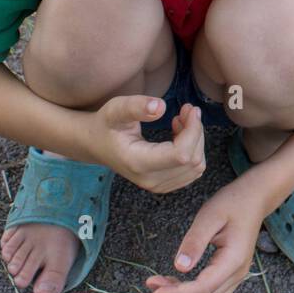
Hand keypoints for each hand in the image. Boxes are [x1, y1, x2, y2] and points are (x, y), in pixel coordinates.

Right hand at [86, 95, 204, 193]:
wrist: (96, 144)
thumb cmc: (106, 124)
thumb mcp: (116, 109)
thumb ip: (137, 107)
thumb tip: (161, 106)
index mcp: (138, 162)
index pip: (182, 155)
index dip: (193, 131)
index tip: (190, 109)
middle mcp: (149, 180)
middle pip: (193, 160)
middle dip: (196, 132)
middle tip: (186, 109)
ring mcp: (157, 186)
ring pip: (196, 166)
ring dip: (196, 140)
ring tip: (180, 120)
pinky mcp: (164, 184)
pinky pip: (192, 171)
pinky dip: (193, 150)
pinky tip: (178, 134)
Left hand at [145, 179, 269, 292]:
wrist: (254, 199)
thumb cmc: (232, 203)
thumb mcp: (209, 217)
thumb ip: (194, 242)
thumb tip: (179, 267)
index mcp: (233, 259)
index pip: (203, 288)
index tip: (155, 291)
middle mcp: (238, 273)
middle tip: (152, 284)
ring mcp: (237, 275)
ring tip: (161, 282)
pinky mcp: (232, 273)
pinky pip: (212, 292)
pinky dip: (193, 292)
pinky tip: (177, 281)